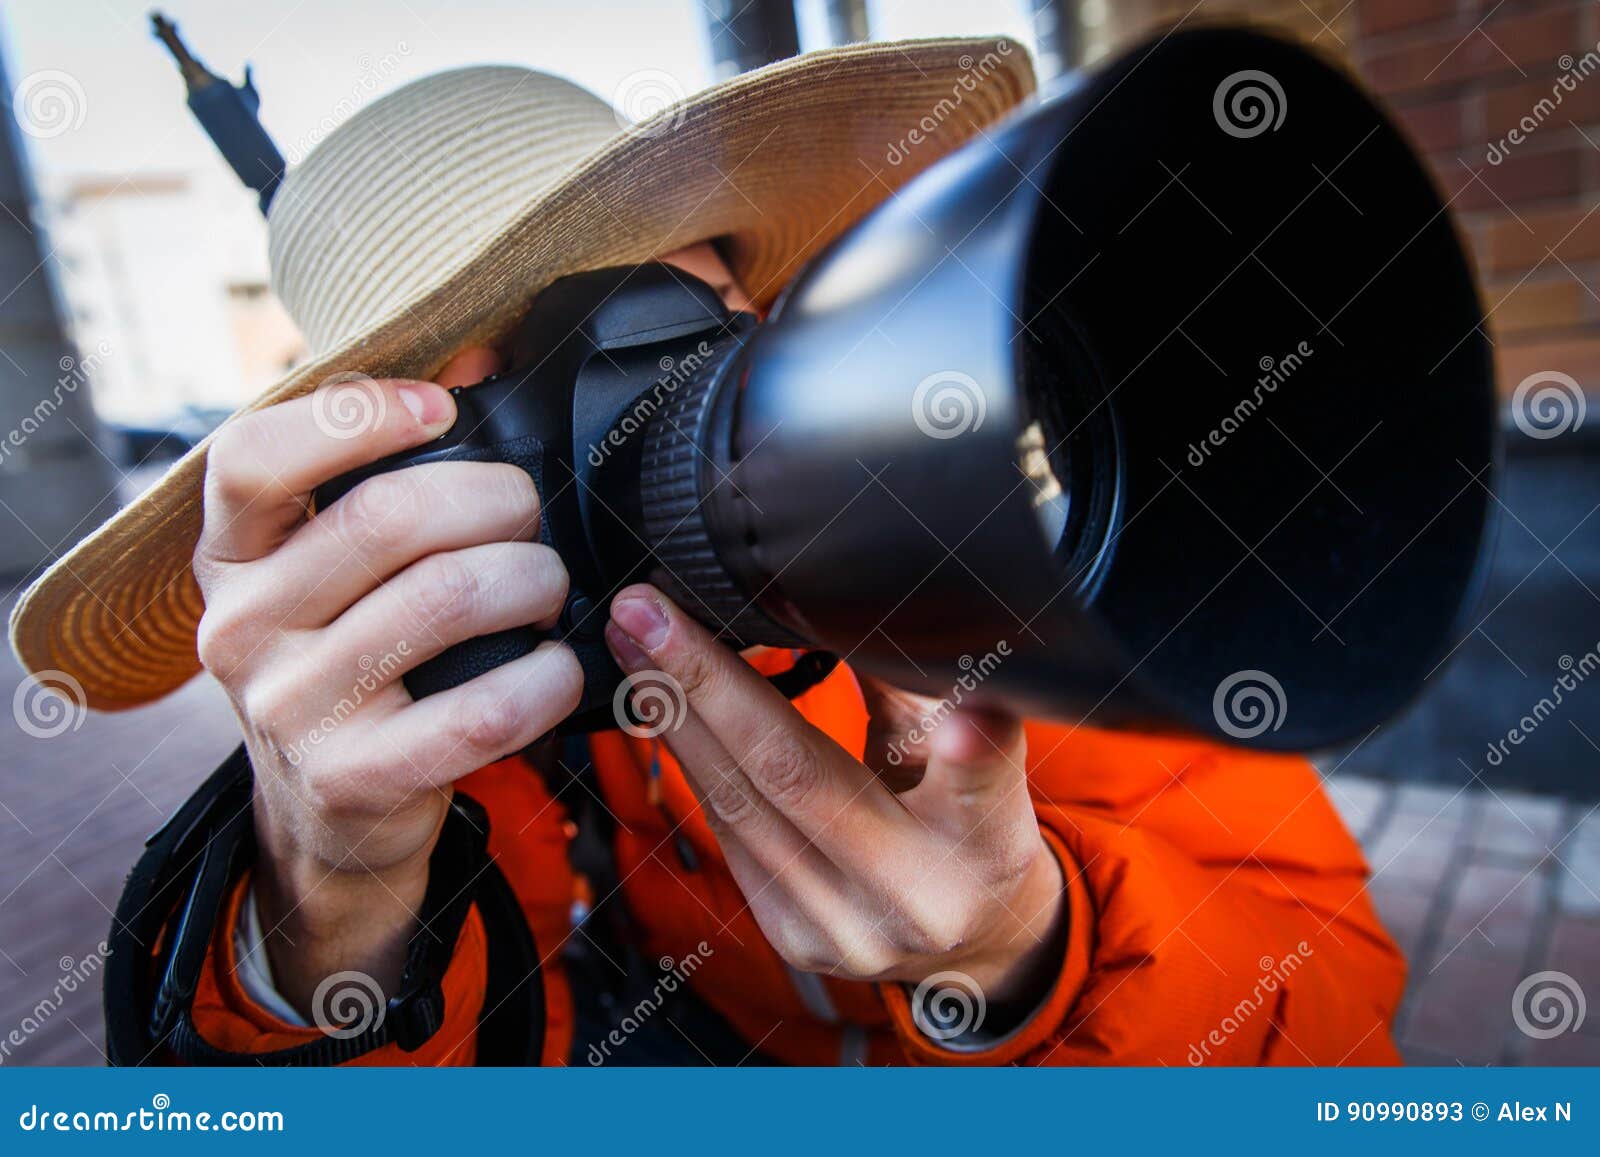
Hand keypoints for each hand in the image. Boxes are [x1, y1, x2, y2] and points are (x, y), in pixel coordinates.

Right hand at [192, 347, 582, 1014]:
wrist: (327, 813)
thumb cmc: (351, 659)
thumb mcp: (334, 568)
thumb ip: (385, 465)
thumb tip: (476, 355)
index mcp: (229, 557)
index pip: (252, 456)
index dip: (355, 414)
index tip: (441, 406)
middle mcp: (240, 627)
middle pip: (387, 516)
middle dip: (498, 500)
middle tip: (531, 517)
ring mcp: (290, 708)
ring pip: (451, 598)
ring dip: (535, 580)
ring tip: (549, 588)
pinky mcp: (353, 776)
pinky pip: (485, 707)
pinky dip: (548, 677)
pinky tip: (558, 666)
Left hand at [604, 585, 1064, 1011]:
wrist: (971, 941)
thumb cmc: (978, 831)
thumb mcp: (986, 760)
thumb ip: (927, 693)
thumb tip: (851, 597)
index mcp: (988, 844)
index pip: (977, 785)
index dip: (968, 746)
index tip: (964, 707)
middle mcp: (913, 898)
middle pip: (800, 779)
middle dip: (709, 685)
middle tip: (647, 613)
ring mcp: (841, 929)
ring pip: (736, 804)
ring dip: (673, 714)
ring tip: (632, 642)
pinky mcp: (789, 935)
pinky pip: (724, 830)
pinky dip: (689, 755)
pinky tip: (658, 700)